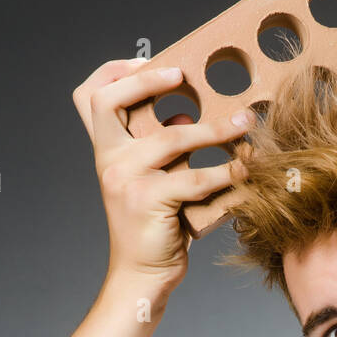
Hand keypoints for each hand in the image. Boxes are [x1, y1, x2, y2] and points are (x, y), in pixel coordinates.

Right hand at [72, 58, 252, 293]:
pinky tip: (246, 171)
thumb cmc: (153, 227)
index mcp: (107, 151)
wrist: (142, 275)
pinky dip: (226, 174)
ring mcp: (124, 180)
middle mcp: (108, 161)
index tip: (147, 61)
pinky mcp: (149, 200)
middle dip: (147, 81)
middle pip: (109, 102)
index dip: (114, 72)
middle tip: (184, 75)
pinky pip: (195, 178)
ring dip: (215, 129)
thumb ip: (163, 150)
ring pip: (171, 138)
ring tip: (245, 123)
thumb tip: (186, 116)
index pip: (90, 98)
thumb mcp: (154, 180)